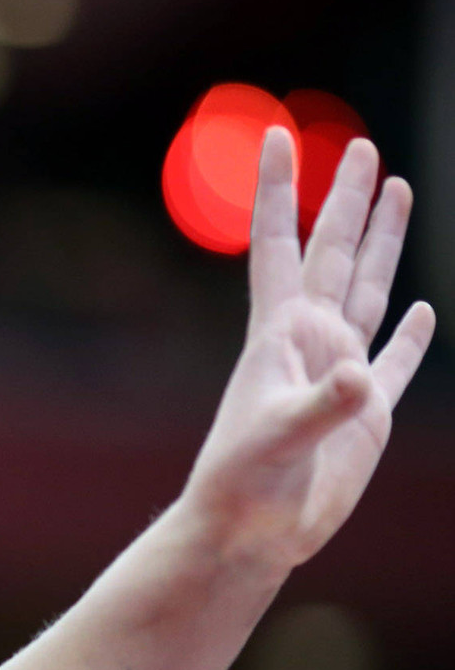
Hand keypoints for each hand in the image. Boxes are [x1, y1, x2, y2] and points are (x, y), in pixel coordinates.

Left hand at [181, 127, 435, 570]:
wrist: (249, 534)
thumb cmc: (245, 484)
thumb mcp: (280, 439)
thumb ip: (323, 405)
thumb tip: (362, 377)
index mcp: (278, 333)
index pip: (278, 243)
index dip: (277, 189)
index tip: (276, 135)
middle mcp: (309, 342)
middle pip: (335, 253)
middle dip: (347, 199)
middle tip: (361, 145)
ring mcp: (340, 373)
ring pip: (370, 291)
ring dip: (384, 243)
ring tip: (397, 192)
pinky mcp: (367, 413)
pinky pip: (396, 361)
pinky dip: (412, 337)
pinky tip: (426, 310)